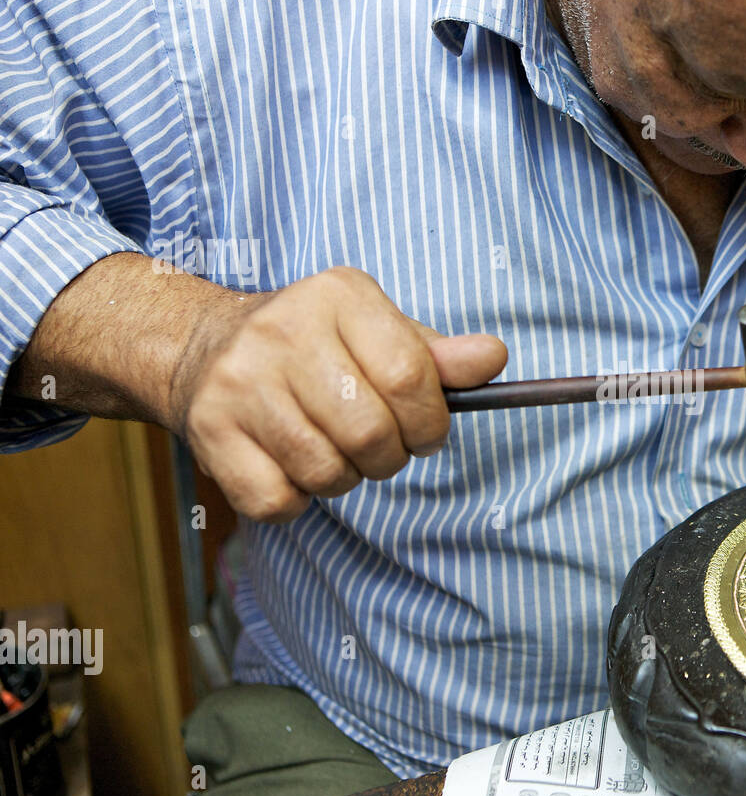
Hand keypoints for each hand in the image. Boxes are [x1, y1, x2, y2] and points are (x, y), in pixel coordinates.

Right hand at [169, 266, 506, 521]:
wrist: (202, 346)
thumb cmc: (317, 346)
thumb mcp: (379, 333)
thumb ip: (438, 356)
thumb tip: (493, 358)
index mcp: (338, 295)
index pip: (409, 376)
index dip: (430, 422)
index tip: (427, 433)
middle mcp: (283, 330)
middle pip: (370, 433)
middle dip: (391, 457)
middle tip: (381, 449)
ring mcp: (240, 381)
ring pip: (327, 472)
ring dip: (344, 478)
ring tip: (333, 450)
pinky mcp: (209, 430)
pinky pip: (278, 500)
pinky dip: (297, 499)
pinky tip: (290, 465)